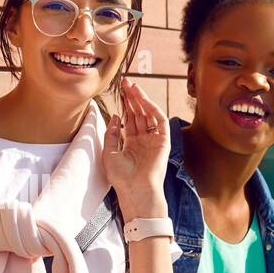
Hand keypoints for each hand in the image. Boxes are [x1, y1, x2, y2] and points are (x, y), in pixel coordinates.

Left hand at [103, 78, 168, 219]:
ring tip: (132, 87)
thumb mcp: (109, 153)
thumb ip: (112, 134)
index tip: (119, 92)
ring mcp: (154, 140)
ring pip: (149, 115)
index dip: (125, 105)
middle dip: (132, 98)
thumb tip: (115, 116)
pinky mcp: (164, 141)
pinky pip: (160, 121)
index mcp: (132, 144)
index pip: (130, 120)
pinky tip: (143, 100)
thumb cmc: (121, 177)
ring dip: (141, 100)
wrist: (135, 190)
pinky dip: (153, 109)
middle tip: (125, 83)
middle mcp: (144, 140)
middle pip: (139, 114)